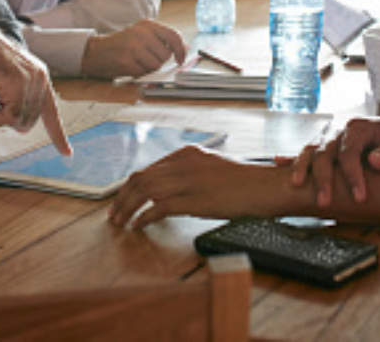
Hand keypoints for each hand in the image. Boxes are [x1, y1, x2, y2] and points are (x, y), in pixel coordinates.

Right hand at [0, 16, 70, 155]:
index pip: (51, 110)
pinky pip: (10, 117)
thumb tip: (21, 127)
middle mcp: (40, 76)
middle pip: (29, 122)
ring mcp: (31, 79)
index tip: (67, 153)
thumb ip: (14, 103)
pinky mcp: (19, 83)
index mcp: (38, 74)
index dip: (58, 133)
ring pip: (20, 122)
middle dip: (7, 117)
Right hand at [82, 20, 186, 78]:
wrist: (96, 52)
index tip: (180, 59)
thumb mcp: (142, 34)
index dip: (181, 50)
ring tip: (137, 61)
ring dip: (149, 67)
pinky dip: (139, 73)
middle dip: (159, 60)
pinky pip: (144, 73)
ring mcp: (133, 47)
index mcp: (147, 25)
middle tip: (145, 57)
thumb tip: (185, 49)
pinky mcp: (126, 61)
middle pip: (166, 54)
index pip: (174, 36)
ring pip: (157, 65)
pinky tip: (130, 66)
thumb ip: (163, 39)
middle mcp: (141, 33)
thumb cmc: (123, 44)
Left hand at [107, 146, 284, 229]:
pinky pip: (156, 208)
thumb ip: (193, 173)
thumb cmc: (246, 182)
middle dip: (122, 196)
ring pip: (144, 192)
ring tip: (119, 222)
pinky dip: (143, 218)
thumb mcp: (214, 168)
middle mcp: (183, 163)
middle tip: (114, 213)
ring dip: (127, 208)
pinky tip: (138, 226)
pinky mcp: (191, 200)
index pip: (150, 168)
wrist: (265, 187)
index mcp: (187, 154)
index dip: (132, 185)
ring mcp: (186, 180)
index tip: (123, 198)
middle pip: (141, 178)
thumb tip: (175, 189)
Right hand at [290, 113, 379, 205]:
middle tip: (325, 203)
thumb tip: (374, 162)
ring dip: (303, 168)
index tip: (359, 197)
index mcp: (358, 127)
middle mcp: (341, 130)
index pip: (349, 153)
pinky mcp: (329, 146)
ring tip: (298, 186)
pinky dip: (294, 158)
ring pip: (311, 150)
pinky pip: (309, 151)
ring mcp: (332, 137)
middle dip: (323, 178)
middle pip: (324, 153)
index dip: (352, 176)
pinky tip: (279, 163)